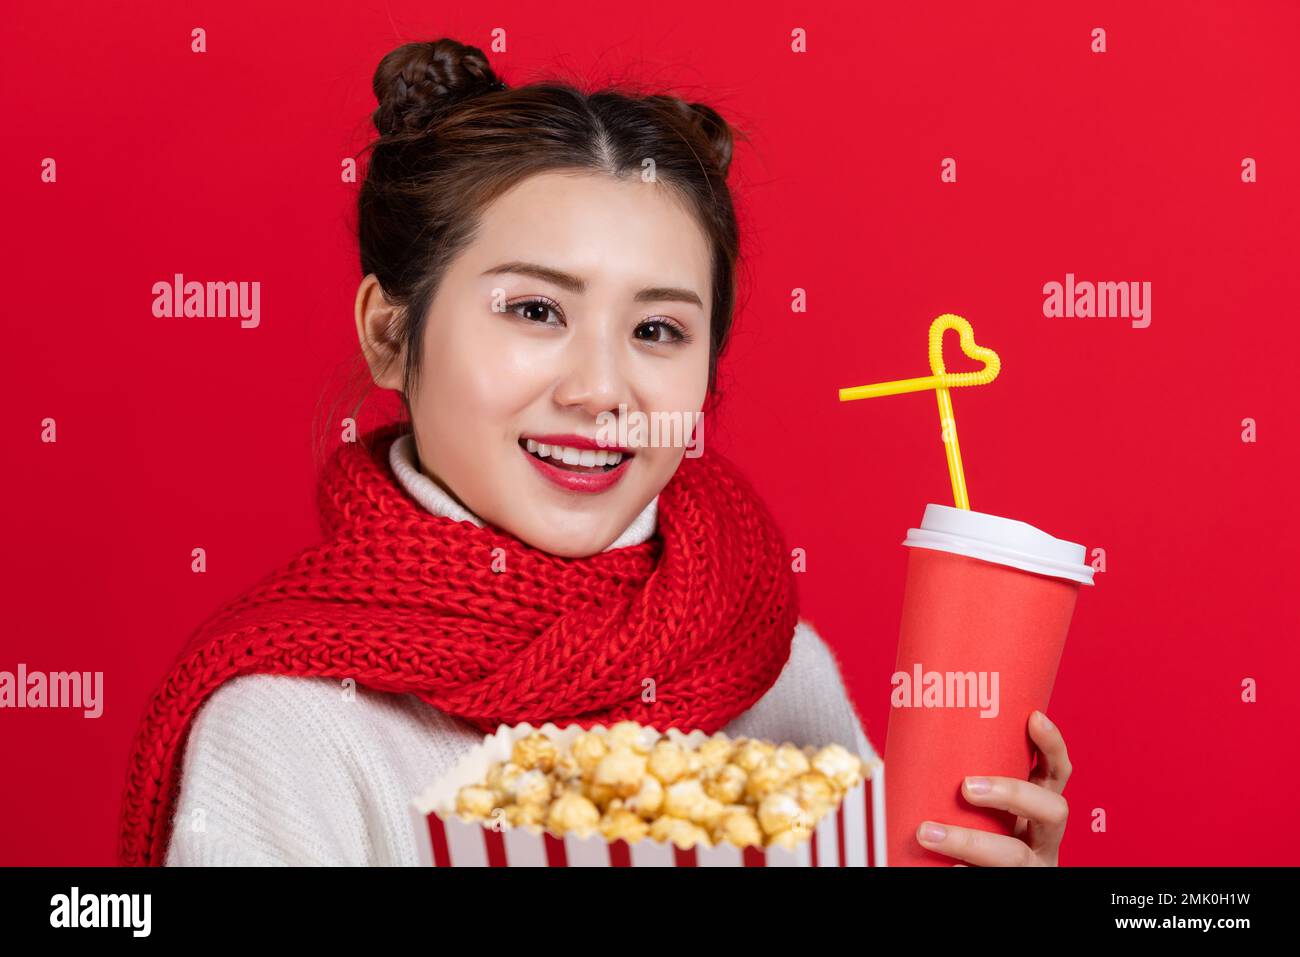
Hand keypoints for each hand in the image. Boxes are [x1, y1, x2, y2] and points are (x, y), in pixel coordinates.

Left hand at [915, 709, 1070, 865]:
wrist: (968, 874)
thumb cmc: (972, 830)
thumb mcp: (978, 805)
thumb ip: (960, 775)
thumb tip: (906, 731)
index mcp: (1039, 807)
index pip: (1058, 772)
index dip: (1052, 744)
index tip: (1033, 717)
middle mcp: (1045, 837)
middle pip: (1051, 809)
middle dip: (1012, 792)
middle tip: (966, 786)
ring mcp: (1034, 867)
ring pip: (1016, 856)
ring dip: (970, 842)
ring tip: (927, 833)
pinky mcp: (1013, 885)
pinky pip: (993, 880)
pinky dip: (964, 872)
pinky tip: (944, 869)